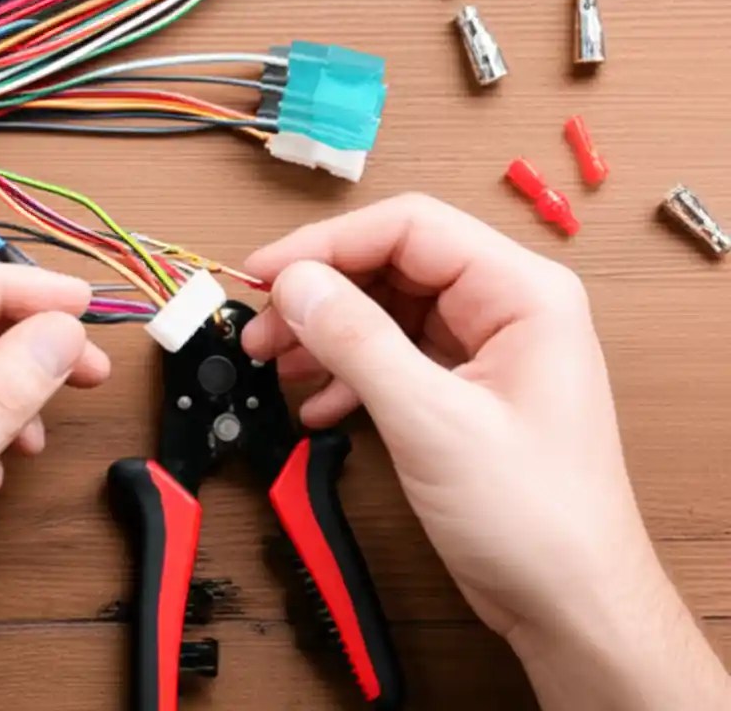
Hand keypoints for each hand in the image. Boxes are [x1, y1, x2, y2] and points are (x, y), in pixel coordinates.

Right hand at [241, 194, 729, 709]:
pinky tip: (319, 407)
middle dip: (321, 293)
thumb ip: (358, 342)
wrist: (570, 604)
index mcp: (523, 294)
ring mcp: (486, 352)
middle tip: (261, 326)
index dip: (327, 244)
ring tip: (274, 363)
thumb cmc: (536, 518)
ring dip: (325, 335)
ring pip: (386, 313)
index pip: (410, 228)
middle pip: (393, 266)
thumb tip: (296, 284)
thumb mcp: (431, 421)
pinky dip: (348, 376)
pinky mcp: (464, 393)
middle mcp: (507, 310)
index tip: (265, 273)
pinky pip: (394, 358)